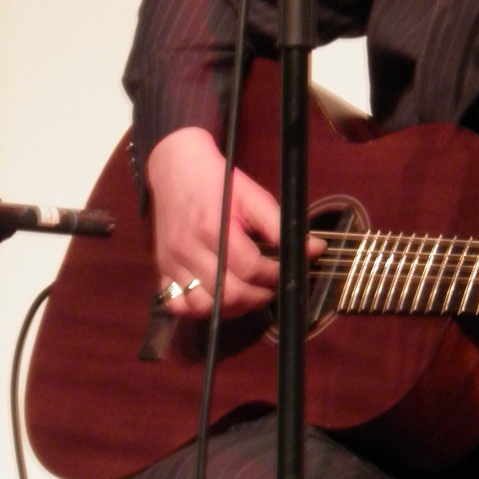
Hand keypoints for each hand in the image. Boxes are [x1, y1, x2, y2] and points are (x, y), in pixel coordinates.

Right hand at [144, 127, 282, 319]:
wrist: (177, 169)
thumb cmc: (218, 182)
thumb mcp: (254, 197)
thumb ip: (282, 226)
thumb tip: (316, 249)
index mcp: (214, 228)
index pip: (250, 269)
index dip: (274, 276)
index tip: (285, 271)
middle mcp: (189, 249)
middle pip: (228, 293)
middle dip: (258, 296)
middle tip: (270, 287)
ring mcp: (172, 262)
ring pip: (202, 306)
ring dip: (230, 307)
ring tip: (246, 294)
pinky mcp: (162, 268)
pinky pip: (177, 304)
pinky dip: (197, 309)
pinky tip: (215, 297)